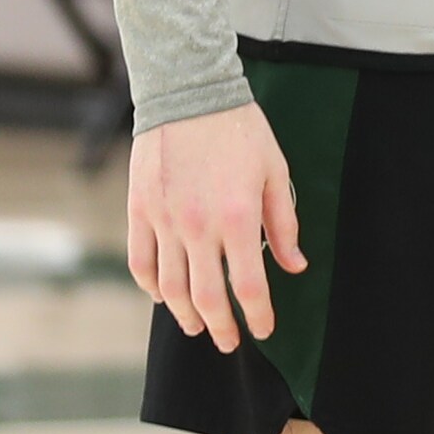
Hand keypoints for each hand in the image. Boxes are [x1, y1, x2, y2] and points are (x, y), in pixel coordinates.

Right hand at [127, 100, 300, 352]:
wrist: (188, 91)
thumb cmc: (239, 129)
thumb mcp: (274, 172)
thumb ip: (283, 223)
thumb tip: (294, 266)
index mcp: (238, 217)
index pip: (250, 286)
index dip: (258, 315)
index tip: (264, 330)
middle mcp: (198, 226)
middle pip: (207, 297)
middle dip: (222, 327)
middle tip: (230, 342)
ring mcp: (164, 221)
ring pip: (171, 288)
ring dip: (185, 315)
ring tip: (198, 327)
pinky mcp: (139, 211)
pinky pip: (142, 262)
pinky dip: (152, 287)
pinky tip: (164, 297)